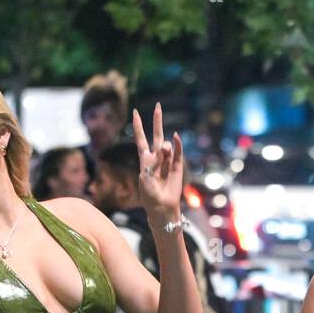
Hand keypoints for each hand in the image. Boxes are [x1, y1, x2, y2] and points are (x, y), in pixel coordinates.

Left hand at [131, 103, 183, 218]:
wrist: (160, 207)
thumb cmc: (149, 194)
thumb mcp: (145, 175)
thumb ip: (154, 159)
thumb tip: (166, 147)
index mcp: (145, 160)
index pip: (141, 139)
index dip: (138, 126)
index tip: (135, 112)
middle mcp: (156, 158)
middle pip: (157, 135)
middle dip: (157, 121)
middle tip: (158, 106)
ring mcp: (168, 161)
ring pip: (167, 146)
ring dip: (165, 147)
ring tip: (164, 153)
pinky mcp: (177, 167)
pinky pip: (178, 153)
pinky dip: (177, 144)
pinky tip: (176, 136)